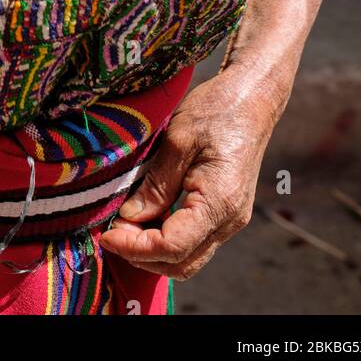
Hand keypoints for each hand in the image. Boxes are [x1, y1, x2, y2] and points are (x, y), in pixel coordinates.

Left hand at [99, 72, 277, 279]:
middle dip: (143, 256)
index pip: (173, 247)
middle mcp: (230, 220)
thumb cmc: (216, 109)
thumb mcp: (178, 139)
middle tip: (111, 232)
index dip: (135, 247)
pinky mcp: (227, 212)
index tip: (106, 234)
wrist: (254, 97)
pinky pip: (196, 240)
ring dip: (155, 251)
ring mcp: (232, 219)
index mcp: (219, 202)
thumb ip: (156, 184)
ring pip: (190, 257)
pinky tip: (146, 218)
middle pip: (183, 263)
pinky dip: (168, 239)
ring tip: (125, 227)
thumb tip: (129, 218)